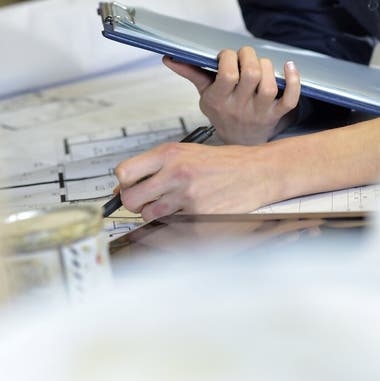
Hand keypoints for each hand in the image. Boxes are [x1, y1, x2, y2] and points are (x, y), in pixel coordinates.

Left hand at [115, 140, 271, 220]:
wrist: (256, 172)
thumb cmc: (223, 162)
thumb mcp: (186, 152)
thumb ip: (155, 166)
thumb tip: (123, 185)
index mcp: (170, 153)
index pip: (124, 172)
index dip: (125, 182)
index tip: (130, 185)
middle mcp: (176, 173)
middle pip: (130, 199)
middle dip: (135, 202)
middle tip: (149, 199)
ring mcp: (188, 197)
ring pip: (149, 215)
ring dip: (158, 213)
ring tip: (178, 201)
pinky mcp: (199, 218)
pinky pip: (172, 227)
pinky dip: (178, 222)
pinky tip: (192, 210)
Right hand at [162, 46, 300, 144]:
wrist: (241, 142)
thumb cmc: (222, 111)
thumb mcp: (204, 95)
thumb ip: (190, 73)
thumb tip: (169, 57)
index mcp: (219, 101)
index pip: (227, 75)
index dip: (229, 58)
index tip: (226, 56)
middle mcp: (240, 108)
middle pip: (251, 75)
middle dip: (249, 57)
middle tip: (245, 55)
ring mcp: (260, 113)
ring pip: (269, 85)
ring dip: (267, 67)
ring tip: (260, 63)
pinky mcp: (277, 115)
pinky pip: (290, 99)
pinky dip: (294, 81)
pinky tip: (290, 66)